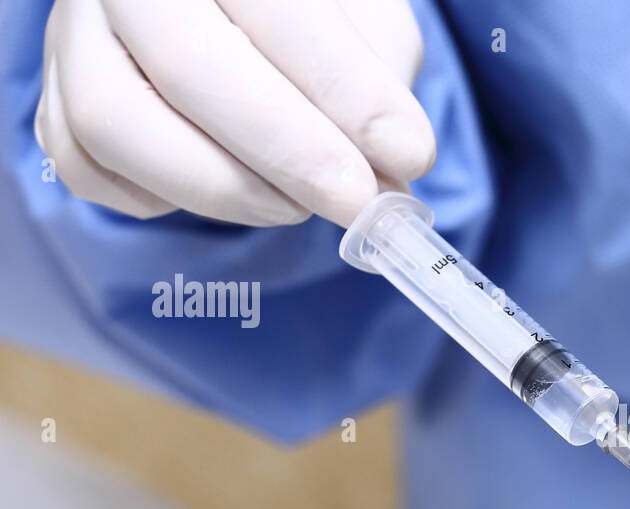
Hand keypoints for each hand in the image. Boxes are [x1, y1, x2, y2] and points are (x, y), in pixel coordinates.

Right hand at [35, 0, 435, 226]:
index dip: (347, 93)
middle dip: (288, 153)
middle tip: (356, 202)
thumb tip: (394, 161)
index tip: (408, 155)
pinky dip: (160, 198)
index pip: (280, 13)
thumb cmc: (315, 17)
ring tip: (297, 205)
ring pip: (115, 124)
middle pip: (187, 66)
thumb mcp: (366, 20)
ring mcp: (76, 31)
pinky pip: (84, 166)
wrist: (240, 13)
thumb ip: (379, 81)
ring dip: (223, 188)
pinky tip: (227, 191)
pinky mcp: (57, 95)